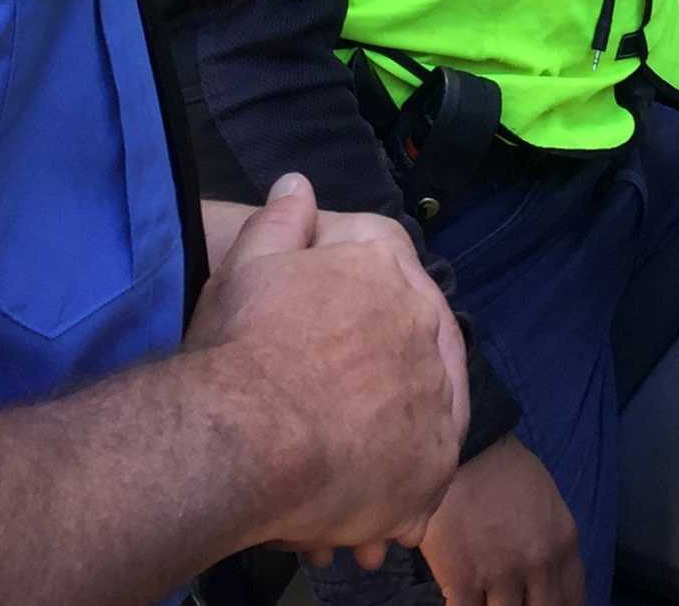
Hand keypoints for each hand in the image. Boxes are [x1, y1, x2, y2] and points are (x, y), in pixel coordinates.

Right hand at [188, 174, 466, 560]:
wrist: (246, 437)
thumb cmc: (242, 346)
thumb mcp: (247, 264)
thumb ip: (280, 220)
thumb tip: (298, 184)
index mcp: (385, 264)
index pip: (389, 258)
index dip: (358, 290)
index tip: (327, 325)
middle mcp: (425, 321)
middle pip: (414, 331)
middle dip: (380, 359)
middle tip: (332, 396)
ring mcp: (436, 393)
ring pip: (425, 401)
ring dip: (394, 420)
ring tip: (343, 450)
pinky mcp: (435, 462)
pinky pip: (427, 467)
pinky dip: (399, 479)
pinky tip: (363, 494)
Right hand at [419, 436, 582, 605]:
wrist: (465, 449)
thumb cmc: (506, 471)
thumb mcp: (549, 506)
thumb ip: (553, 548)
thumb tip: (545, 585)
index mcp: (563, 545)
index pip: (573, 602)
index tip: (541, 604)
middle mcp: (539, 564)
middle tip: (512, 599)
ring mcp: (501, 574)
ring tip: (486, 593)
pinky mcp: (463, 579)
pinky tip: (463, 596)